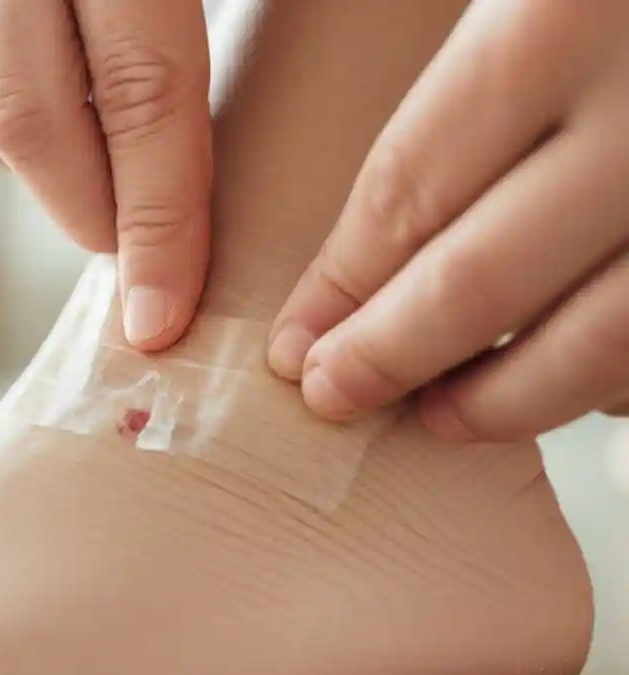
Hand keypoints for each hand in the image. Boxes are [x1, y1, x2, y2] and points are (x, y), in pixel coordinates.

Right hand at [0, 0, 212, 350]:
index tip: (159, 317)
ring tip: (98, 158)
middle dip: (86, 214)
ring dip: (37, 174)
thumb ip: (191, 49)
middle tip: (129, 249)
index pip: (142, 94)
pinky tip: (55, 106)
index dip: (157, 220)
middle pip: (26, 122)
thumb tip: (204, 191)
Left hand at [267, 0, 628, 440]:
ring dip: (508, 396)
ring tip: (437, 417)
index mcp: (557, 23)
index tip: (297, 343)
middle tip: (335, 395)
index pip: (409, 186)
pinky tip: (577, 388)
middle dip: (393, 353)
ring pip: (603, 337)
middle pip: (483, 277)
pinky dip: (621, 378)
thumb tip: (373, 234)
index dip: (342, 281)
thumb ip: (470, 72)